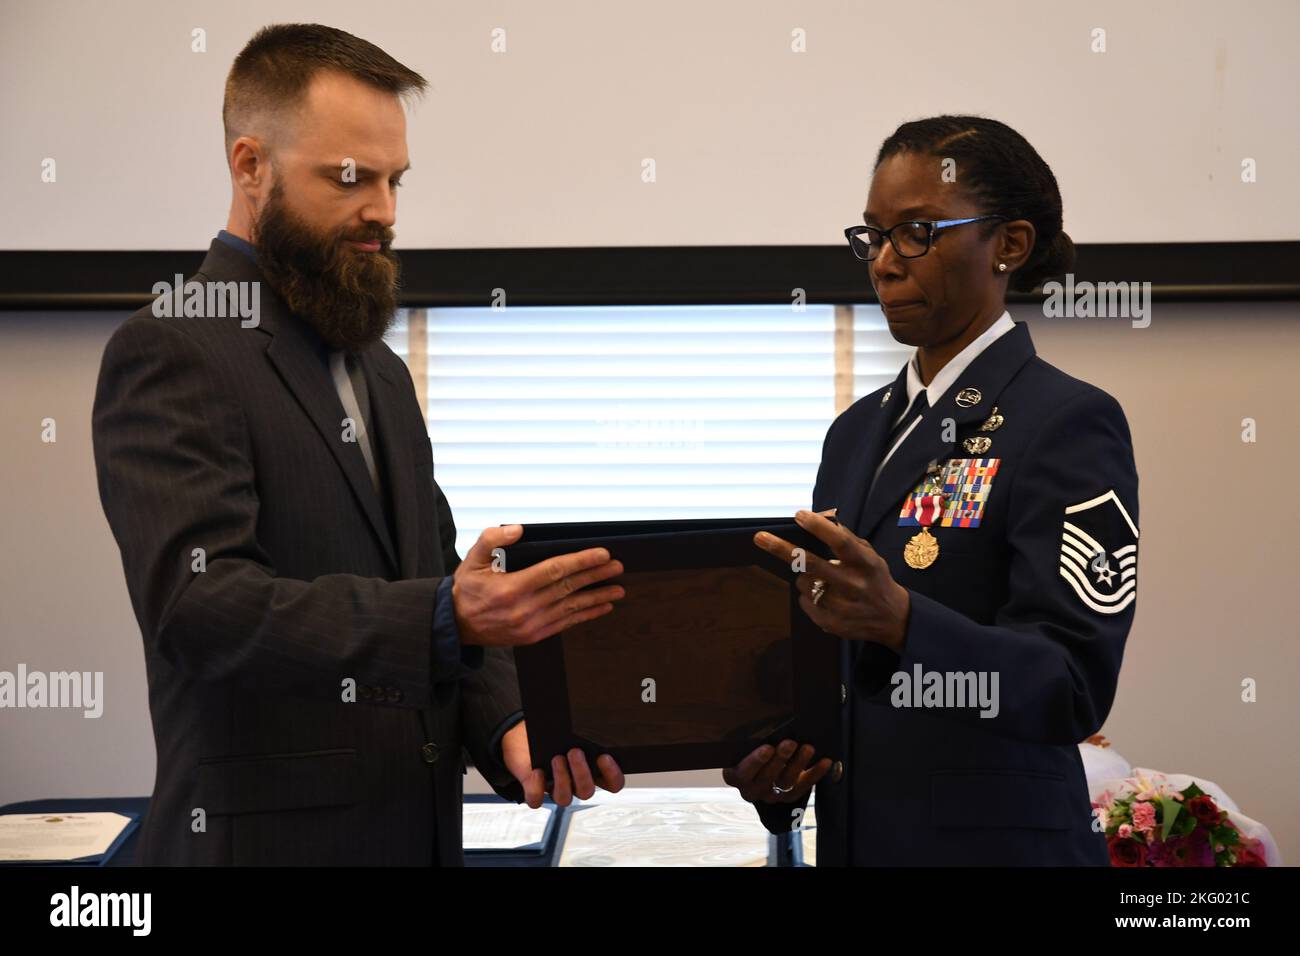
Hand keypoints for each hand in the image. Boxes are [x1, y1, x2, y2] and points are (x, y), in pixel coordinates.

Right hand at [453, 524, 624, 645]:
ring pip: (571, 607)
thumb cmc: (467, 588)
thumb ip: (492, 540)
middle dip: (595, 576)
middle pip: (568, 588)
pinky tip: (602, 607)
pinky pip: (566, 623)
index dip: (581, 561)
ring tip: (618, 589)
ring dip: (597, 597)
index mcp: (511, 588)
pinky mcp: (533, 636)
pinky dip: (586, 615)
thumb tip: (518, 530)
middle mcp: (524, 609)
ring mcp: (531, 625)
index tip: (602, 553)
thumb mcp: (471, 559)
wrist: (456, 625)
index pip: (554, 570)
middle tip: (617, 566)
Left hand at [501, 722, 625, 808]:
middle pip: (586, 791)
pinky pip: (536, 799)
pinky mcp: (534, 789)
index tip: (604, 757)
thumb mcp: (573, 727)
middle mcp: (576, 783)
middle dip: (582, 773)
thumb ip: (586, 728)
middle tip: (575, 751)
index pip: (613, 783)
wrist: (523, 734)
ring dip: (562, 779)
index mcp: (593, 770)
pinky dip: (536, 788)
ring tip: (556, 758)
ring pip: (564, 798)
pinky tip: (537, 772)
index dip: (612, 775)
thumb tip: (594, 716)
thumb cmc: (554, 730)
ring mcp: (556, 788)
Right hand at [723, 739, 830, 803]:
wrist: (757, 767)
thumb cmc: (746, 749)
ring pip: (785, 783)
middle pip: (766, 777)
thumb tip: (754, 710)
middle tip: (790, 743)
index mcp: (735, 775)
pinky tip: (825, 761)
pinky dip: (815, 774)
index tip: (767, 748)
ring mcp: (770, 795)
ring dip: (798, 764)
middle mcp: (751, 789)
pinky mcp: (787, 796)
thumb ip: (746, 736)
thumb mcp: (741, 745)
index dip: (755, 761)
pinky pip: (802, 787)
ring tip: (808, 748)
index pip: (742, 772)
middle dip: (780, 759)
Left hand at [753, 509, 910, 651]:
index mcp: (865, 564)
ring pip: (803, 583)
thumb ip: (847, 539)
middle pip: (812, 564)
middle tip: (760, 537)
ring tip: (822, 579)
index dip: (819, 528)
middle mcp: (854, 585)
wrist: (892, 618)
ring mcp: (842, 607)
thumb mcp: (870, 556)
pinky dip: (808, 595)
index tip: (799, 515)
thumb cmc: (875, 579)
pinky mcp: (833, 624)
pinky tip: (824, 596)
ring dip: (804, 577)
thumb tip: (822, 519)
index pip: (841, 542)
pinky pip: (804, 602)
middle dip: (782, 549)